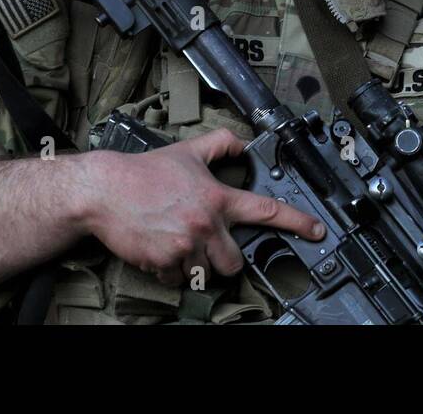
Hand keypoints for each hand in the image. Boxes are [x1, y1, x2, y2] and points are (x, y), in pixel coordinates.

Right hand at [78, 128, 325, 286]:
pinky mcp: (165, 263)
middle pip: (235, 261)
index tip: (317, 232)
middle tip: (207, 244)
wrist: (105, 191)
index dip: (297, 222)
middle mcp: (206, 223)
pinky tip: (160, 249)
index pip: (266, 211)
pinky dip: (171, 271)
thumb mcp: (188, 151)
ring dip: (196, 264)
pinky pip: (178, 280)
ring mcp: (186, 246)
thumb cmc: (144, 173)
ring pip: (207, 273)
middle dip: (224, 257)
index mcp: (217, 197)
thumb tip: (242, 143)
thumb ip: (220, 145)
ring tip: (177, 241)